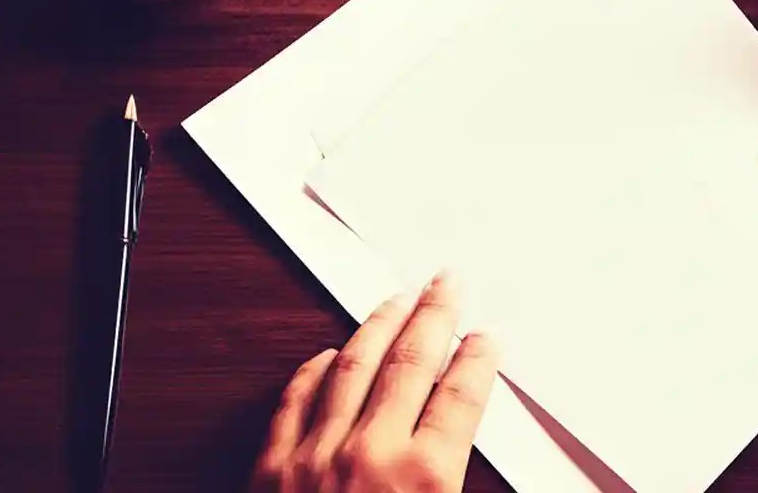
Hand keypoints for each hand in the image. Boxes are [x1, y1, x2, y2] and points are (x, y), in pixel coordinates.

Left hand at [251, 273, 497, 492]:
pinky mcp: (272, 469)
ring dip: (380, 326)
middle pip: (411, 362)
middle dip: (434, 314)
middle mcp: (372, 455)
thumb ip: (446, 474)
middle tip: (446, 284)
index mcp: (425, 477)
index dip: (477, 359)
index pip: (461, 396)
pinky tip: (329, 354)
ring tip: (398, 301)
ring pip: (353, 367)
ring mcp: (316, 456)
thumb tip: (456, 435)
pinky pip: (295, 401)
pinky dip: (315, 371)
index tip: (485, 337)